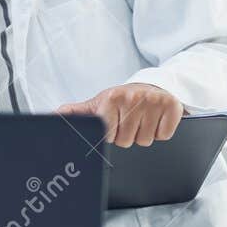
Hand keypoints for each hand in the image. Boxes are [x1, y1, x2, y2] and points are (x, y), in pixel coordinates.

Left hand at [57, 83, 181, 146]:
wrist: (153, 86)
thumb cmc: (122, 99)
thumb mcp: (97, 104)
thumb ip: (75, 113)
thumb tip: (53, 117)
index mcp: (111, 99)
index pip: (108, 137)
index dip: (112, 136)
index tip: (115, 125)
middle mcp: (132, 97)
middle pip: (127, 141)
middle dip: (128, 136)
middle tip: (130, 121)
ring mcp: (153, 101)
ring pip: (146, 140)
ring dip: (145, 134)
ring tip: (143, 120)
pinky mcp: (172, 106)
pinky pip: (164, 135)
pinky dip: (162, 131)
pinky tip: (157, 119)